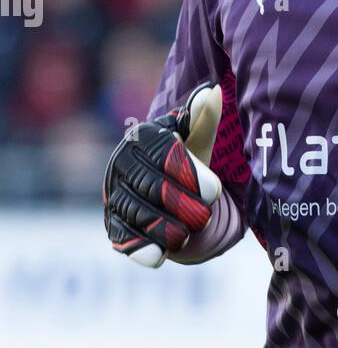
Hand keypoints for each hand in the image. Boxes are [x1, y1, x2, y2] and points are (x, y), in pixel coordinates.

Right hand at [103, 83, 222, 267]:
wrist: (169, 195)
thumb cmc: (187, 160)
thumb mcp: (198, 140)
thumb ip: (204, 118)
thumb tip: (212, 93)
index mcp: (142, 137)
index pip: (163, 154)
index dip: (189, 173)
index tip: (214, 191)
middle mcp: (121, 164)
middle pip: (153, 188)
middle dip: (185, 206)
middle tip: (205, 216)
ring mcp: (114, 196)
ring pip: (141, 216)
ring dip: (171, 229)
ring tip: (189, 233)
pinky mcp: (113, 226)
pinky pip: (125, 239)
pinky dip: (144, 248)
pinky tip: (161, 255)